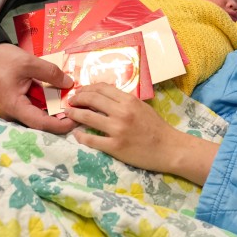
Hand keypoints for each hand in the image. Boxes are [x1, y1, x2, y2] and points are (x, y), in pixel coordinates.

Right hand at [0, 43, 76, 133]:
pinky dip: (44, 102)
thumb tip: (69, 84)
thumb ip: (50, 73)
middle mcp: (11, 113)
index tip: (77, 119)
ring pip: (36, 114)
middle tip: (79, 109)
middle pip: (40, 121)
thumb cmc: (0, 59)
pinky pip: (30, 107)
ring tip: (71, 100)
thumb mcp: (28, 62)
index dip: (61, 125)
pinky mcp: (12, 102)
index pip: (41, 123)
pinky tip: (56, 94)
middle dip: (59, 117)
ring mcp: (11, 109)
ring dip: (52, 109)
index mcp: (14, 107)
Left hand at [65, 83, 218, 184]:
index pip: (102, 88)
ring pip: (88, 117)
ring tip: (68, 113)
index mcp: (129, 100)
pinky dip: (81, 136)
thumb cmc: (157, 127)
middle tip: (70, 101)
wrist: (169, 148)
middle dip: (77, 98)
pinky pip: (92, 140)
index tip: (80, 91)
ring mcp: (117, 130)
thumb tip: (105, 97)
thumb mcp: (142, 107)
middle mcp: (122, 112)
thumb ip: (124, 101)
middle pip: (92, 100)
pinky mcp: (115, 147)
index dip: (87, 88)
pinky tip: (76, 134)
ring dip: (74, 114)